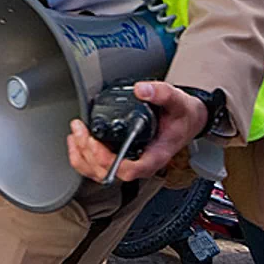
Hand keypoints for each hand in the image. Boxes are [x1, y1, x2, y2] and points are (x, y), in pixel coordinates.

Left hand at [67, 81, 209, 183]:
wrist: (187, 119)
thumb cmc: (183, 116)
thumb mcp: (177, 101)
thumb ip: (161, 93)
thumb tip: (142, 90)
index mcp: (155, 155)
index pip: (131, 170)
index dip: (109, 161)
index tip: (96, 143)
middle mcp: (141, 163)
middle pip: (108, 173)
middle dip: (89, 153)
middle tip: (80, 131)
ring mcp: (130, 162)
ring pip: (99, 173)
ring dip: (82, 156)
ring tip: (76, 133)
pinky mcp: (122, 157)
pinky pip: (98, 166)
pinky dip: (82, 157)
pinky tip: (77, 142)